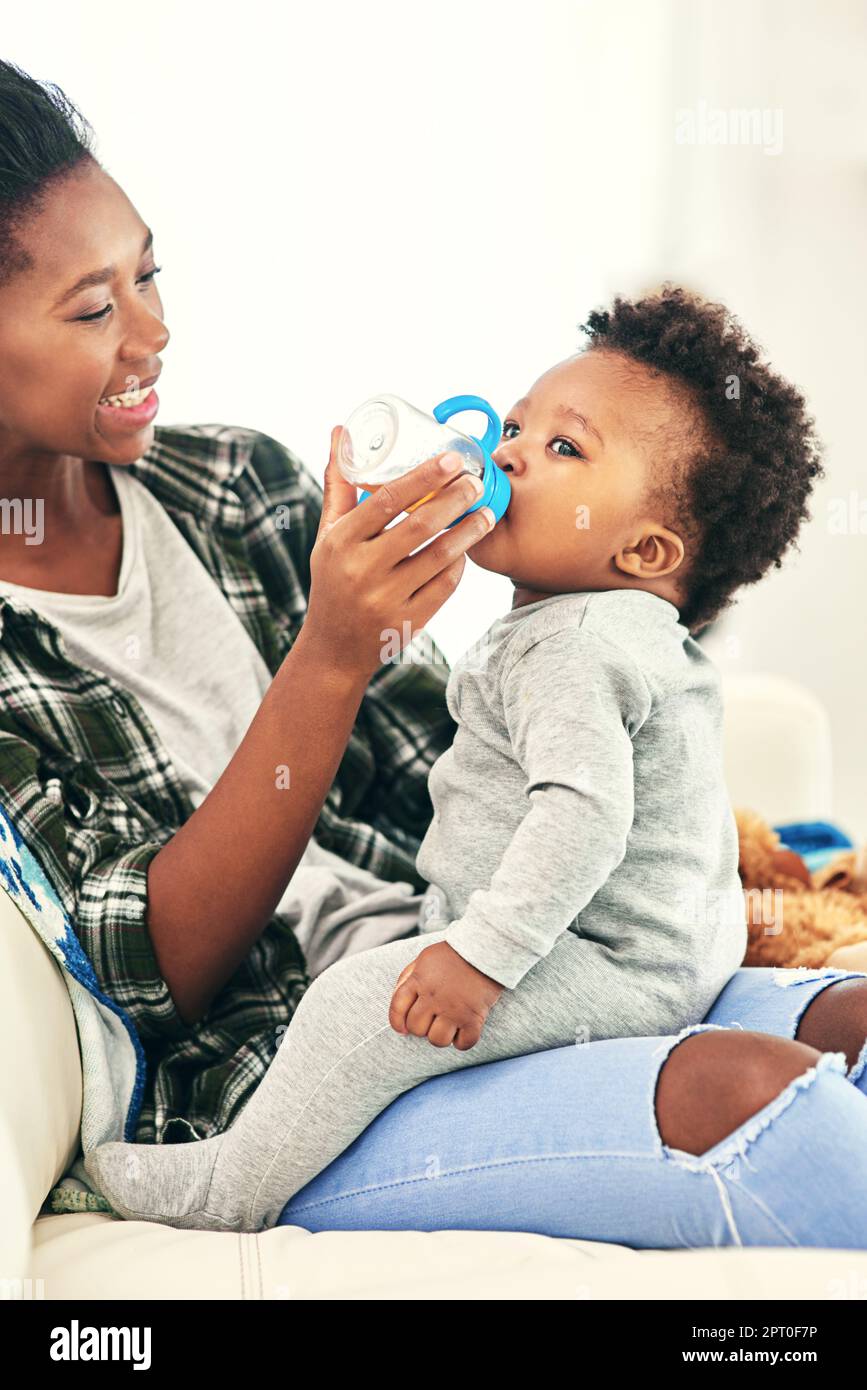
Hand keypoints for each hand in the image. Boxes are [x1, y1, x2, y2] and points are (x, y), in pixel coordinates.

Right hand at [302, 427, 494, 679]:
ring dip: (468, 531)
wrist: (334, 647)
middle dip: (454, 499)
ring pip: (438, 557)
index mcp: (341, 542)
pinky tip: (468, 547)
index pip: (386, 501)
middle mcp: (362, 570)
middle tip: (477, 480)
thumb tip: (340, 432)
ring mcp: (386, 598)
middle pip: (418, 526)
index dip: (423, 477)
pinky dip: (459, 564)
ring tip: (487, 510)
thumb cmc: (333, 579)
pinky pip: (444, 586)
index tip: (451, 458)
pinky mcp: (408, 621)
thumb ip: (340, 486)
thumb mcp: (328, 535)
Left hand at [388, 941, 504, 1049]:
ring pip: (437, 1040)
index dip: (397, 1023)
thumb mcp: (424, 959)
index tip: (402, 1028)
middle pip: (416, 1028)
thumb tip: (399, 1012)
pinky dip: (463, 1041)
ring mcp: (453, 1008)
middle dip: (422, 1027)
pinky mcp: (473, 1017)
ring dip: (441, 1036)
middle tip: (433, 1018)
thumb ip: (407, 980)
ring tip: (448, 1025)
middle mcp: (433, 997)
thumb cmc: (453, 955)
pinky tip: (464, 1029)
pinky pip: (463, 1043)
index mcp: (418, 980)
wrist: (485, 949)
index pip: (397, 1009)